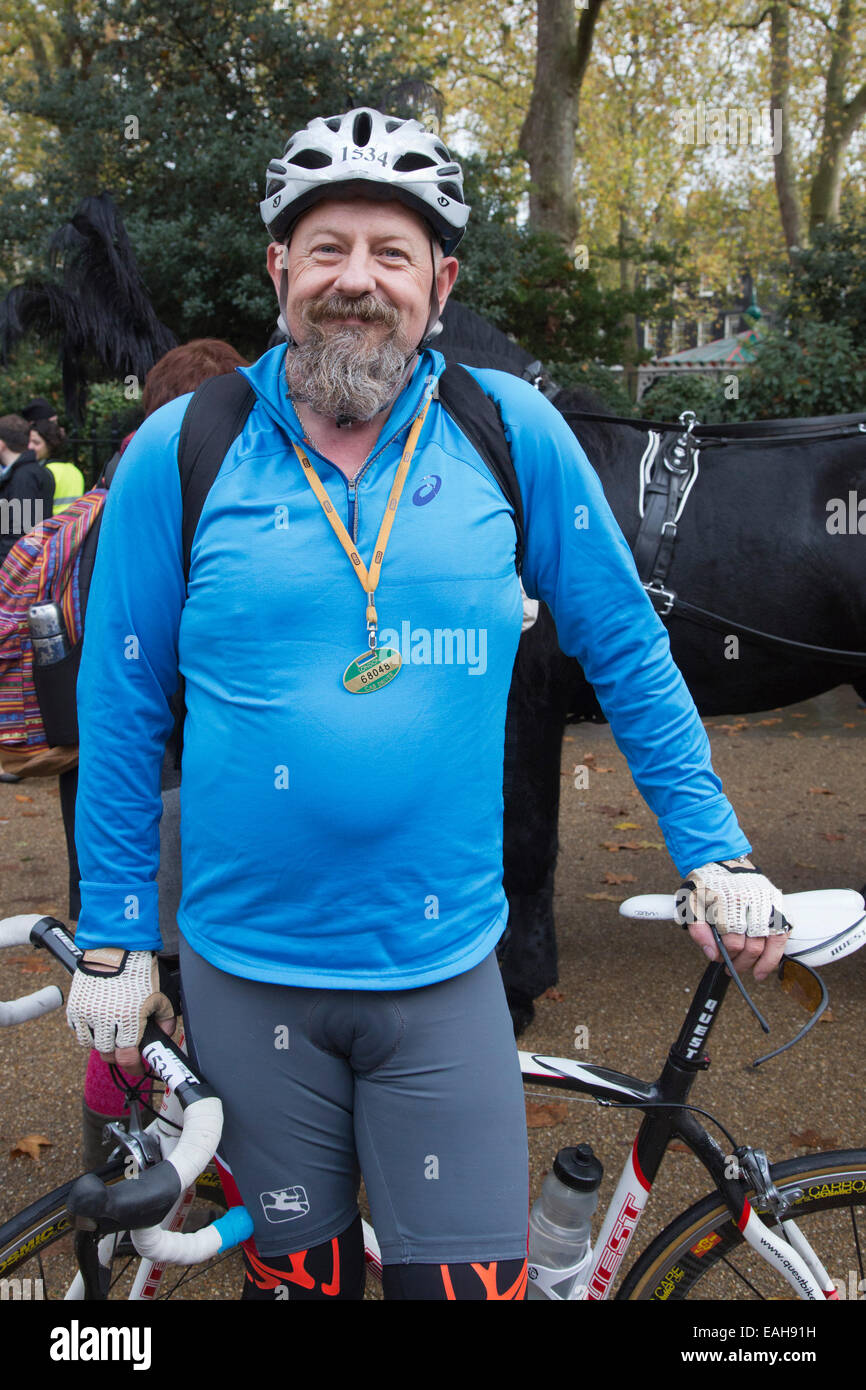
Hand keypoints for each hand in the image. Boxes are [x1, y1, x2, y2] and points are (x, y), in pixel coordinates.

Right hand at [67, 947, 175, 1075]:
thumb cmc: (141, 969)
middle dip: (119, 1055)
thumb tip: (165, 1035)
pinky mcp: (74, 1006)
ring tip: (112, 1034)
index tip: (140, 1067)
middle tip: (126, 1049)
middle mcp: (105, 1021)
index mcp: (128, 1021)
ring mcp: (87, 1014)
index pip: (126, 1059)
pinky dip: (87, 1031)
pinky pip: (78, 1029)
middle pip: (108, 1054)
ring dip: (102, 1043)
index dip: (135, 1068)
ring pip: (90, 1044)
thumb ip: (166, 1020)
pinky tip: (99, 1022)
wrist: (117, 946)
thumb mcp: (162, 995)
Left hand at [677, 857, 789, 981]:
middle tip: (731, 966)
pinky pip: (782, 935)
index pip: (732, 941)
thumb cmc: (706, 886)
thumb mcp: (691, 904)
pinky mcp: (778, 903)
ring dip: (759, 963)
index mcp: (728, 900)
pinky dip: (775, 954)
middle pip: (751, 946)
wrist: (721, 861)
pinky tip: (766, 966)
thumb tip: (713, 954)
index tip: (720, 959)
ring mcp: (767, 902)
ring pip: (769, 943)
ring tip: (752, 972)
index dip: (725, 956)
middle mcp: (750, 901)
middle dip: (740, 961)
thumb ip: (698, 930)